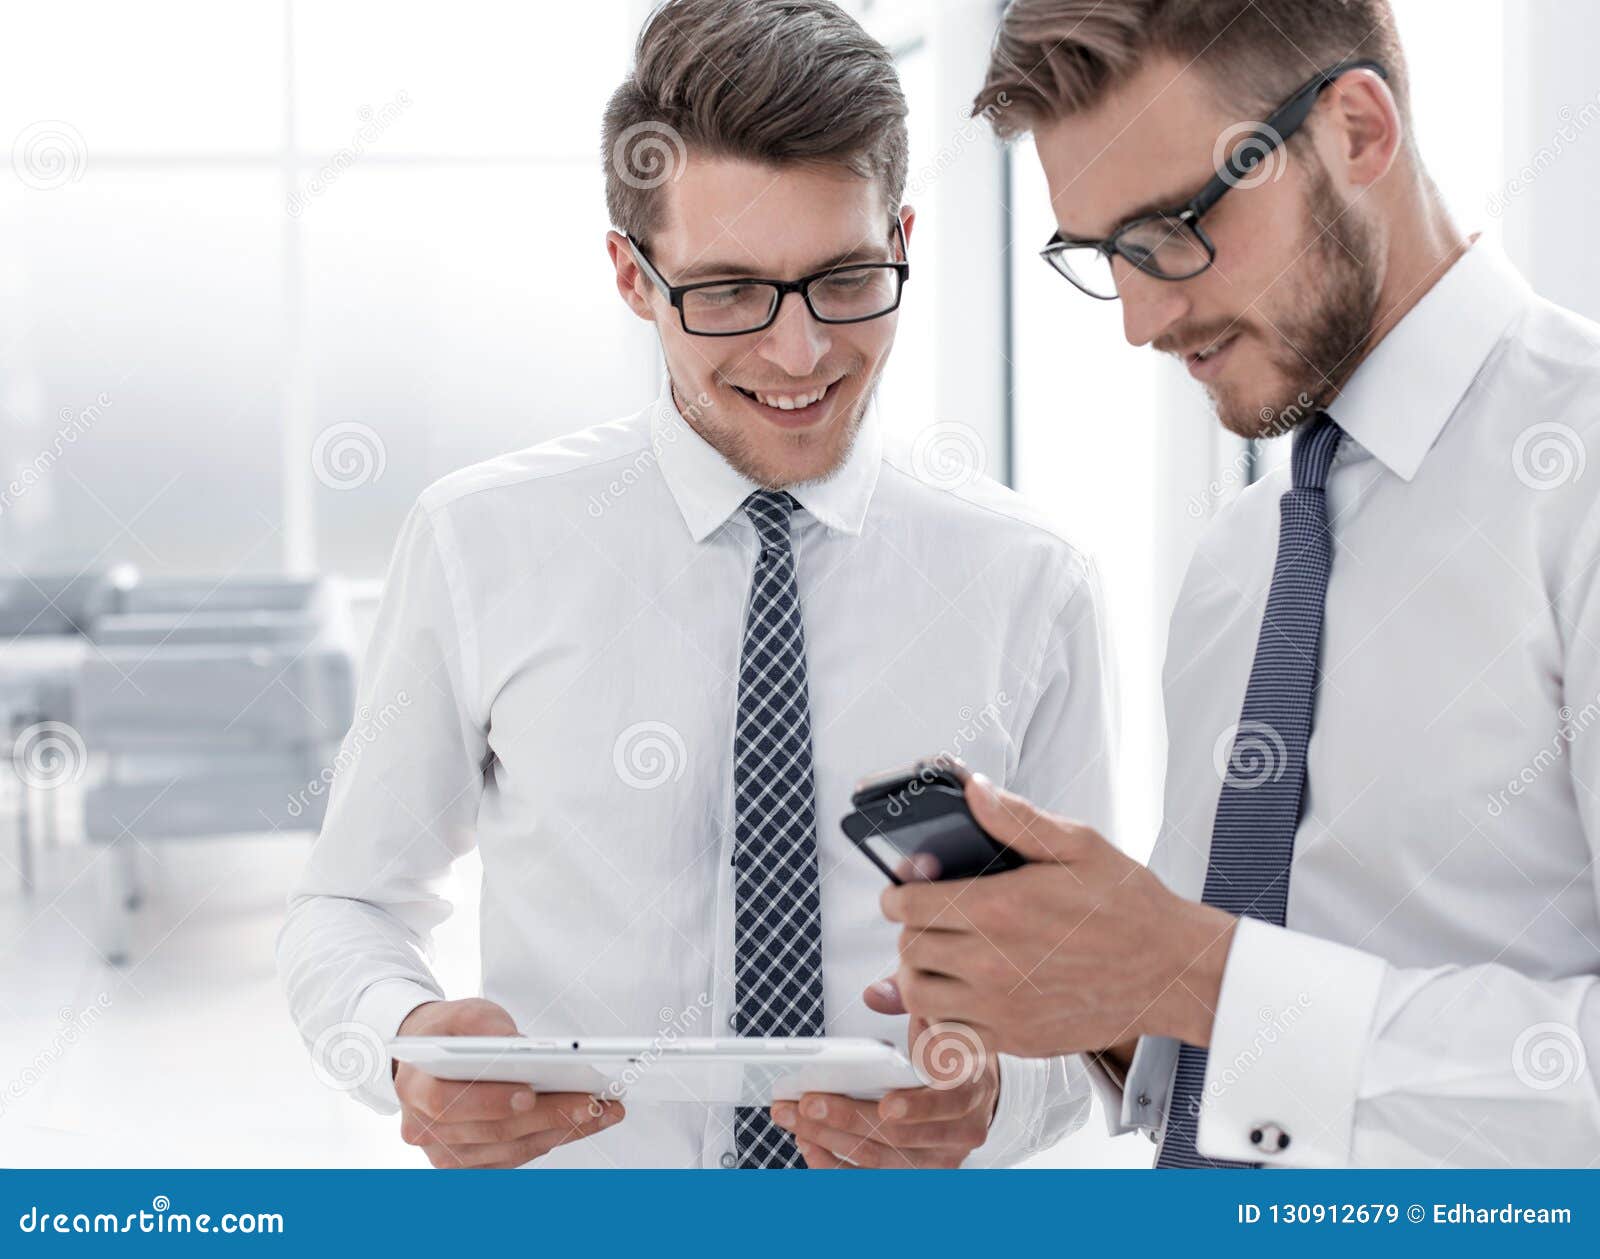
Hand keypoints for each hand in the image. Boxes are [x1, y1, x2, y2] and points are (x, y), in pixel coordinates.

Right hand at [394, 998, 622, 1167]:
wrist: (432, 1056)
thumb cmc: (449, 1033)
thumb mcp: (464, 1012)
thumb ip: (486, 1025)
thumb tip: (523, 1048)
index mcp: (414, 1086)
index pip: (446, 1103)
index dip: (489, 1101)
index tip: (530, 1093)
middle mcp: (424, 1128)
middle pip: (492, 1130)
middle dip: (548, 1115)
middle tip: (592, 1102)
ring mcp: (445, 1153)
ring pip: (510, 1149)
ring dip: (561, 1131)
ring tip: (602, 1111)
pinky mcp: (469, 1165)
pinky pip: (515, 1158)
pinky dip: (551, 1139)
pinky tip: (580, 1122)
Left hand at [768, 1006, 998, 1167]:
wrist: (974, 1089)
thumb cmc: (951, 1052)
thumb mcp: (940, 1018)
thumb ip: (910, 1002)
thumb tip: (875, 994)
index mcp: (971, 1089)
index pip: (948, 1103)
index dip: (917, 1107)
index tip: (886, 1105)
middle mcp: (959, 1133)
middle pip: (900, 1136)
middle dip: (847, 1118)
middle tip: (807, 1102)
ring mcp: (938, 1161)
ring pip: (879, 1160)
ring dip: (831, 1141)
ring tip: (795, 1120)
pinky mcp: (914, 1176)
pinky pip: (870, 1179)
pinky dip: (835, 1164)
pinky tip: (809, 1143)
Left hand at [881, 773, 1238, 1057]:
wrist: (1172, 971)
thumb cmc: (1129, 906)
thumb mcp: (1077, 844)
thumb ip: (1015, 818)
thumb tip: (971, 789)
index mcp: (1000, 908)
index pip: (909, 905)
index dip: (897, 894)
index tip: (902, 892)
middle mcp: (992, 963)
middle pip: (908, 950)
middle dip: (909, 931)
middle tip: (925, 921)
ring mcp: (1002, 1007)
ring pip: (919, 997)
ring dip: (919, 974)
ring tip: (938, 958)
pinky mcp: (1016, 1040)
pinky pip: (952, 1036)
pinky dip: (944, 1017)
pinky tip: (963, 994)